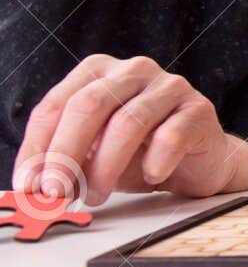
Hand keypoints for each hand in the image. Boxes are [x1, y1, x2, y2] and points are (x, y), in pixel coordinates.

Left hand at [15, 55, 247, 204]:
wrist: (201, 163)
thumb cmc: (142, 155)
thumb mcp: (94, 156)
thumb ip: (67, 162)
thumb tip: (34, 186)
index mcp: (98, 72)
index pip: (56, 104)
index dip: (38, 146)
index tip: (28, 184)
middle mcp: (133, 70)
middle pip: (89, 105)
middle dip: (66, 153)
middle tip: (56, 192)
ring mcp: (169, 86)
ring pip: (128, 122)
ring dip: (106, 167)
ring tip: (98, 196)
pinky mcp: (199, 108)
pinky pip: (170, 136)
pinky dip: (155, 163)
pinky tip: (151, 176)